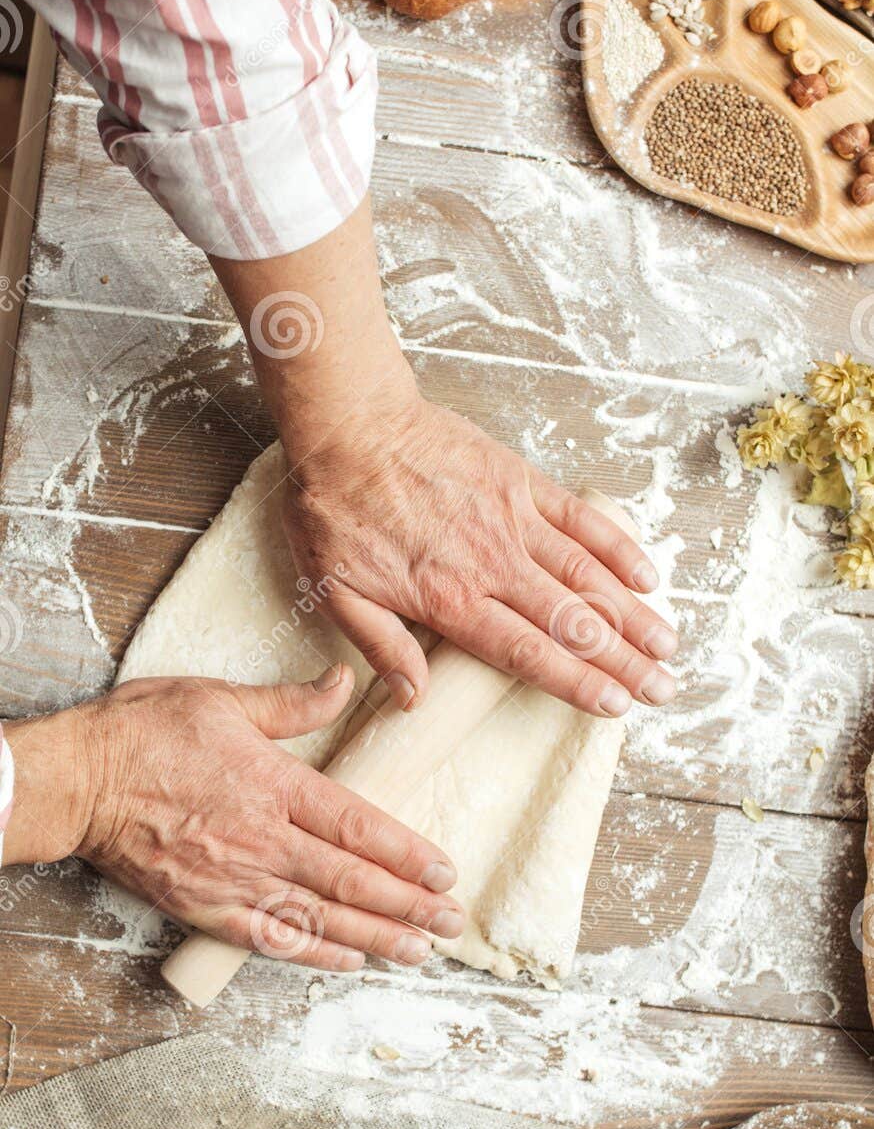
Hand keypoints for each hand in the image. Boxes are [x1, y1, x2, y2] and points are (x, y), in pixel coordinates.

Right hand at [2, 669, 463, 971]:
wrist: (75, 782)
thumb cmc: (142, 733)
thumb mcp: (222, 699)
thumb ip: (293, 703)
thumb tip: (348, 682)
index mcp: (274, 784)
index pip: (357, 827)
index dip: (407, 854)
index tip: (445, 872)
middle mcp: (262, 839)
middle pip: (351, 881)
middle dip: (409, 905)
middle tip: (453, 922)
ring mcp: (234, 879)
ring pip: (320, 917)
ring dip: (377, 937)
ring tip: (420, 951)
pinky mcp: (204, 907)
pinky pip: (270, 939)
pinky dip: (314, 953)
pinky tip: (350, 960)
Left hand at [210, 206, 677, 718]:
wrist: (347, 423)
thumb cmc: (334, 508)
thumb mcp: (335, 591)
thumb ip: (382, 646)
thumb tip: (413, 698)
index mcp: (451, 600)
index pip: (530, 653)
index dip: (579, 682)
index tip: (616, 705)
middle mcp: (493, 565)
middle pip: (574, 624)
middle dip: (625, 662)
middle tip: (664, 690)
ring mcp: (514, 521)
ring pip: (589, 577)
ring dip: (635, 615)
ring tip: (670, 646)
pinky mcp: (521, 482)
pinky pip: (581, 520)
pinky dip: (618, 548)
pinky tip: (648, 576)